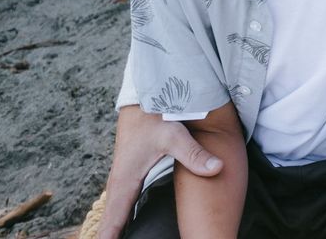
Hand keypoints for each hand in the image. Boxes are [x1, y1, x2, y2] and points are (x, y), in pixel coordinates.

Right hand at [95, 105, 223, 238]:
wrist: (144, 100)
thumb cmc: (155, 117)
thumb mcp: (174, 135)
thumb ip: (193, 153)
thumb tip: (217, 168)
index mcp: (125, 182)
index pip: (112, 221)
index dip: (109, 237)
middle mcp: (119, 186)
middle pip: (110, 223)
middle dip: (110, 237)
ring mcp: (122, 183)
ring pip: (114, 216)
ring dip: (114, 231)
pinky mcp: (128, 179)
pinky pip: (120, 208)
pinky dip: (119, 222)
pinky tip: (125, 232)